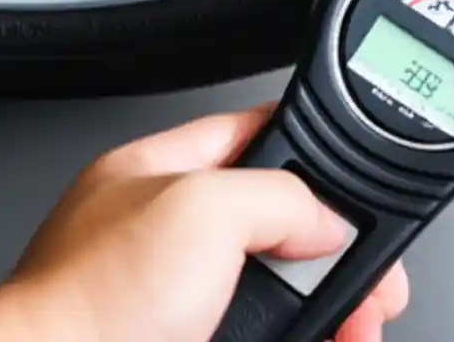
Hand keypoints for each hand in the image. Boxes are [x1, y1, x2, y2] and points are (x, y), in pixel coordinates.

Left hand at [0, 104, 407, 341]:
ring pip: (287, 294)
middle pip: (286, 224)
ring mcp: (184, 299)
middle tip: (369, 275)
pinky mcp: (198, 339)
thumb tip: (327, 220)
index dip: (315, 146)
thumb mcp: (201, 209)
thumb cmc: (85, 305)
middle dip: (338, 250)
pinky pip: (274, 335)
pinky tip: (334, 338)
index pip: (258, 132)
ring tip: (355, 323)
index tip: (360, 173)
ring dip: (333, 307)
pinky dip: (314, 337)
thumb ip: (279, 193)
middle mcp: (175, 235)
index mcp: (164, 172)